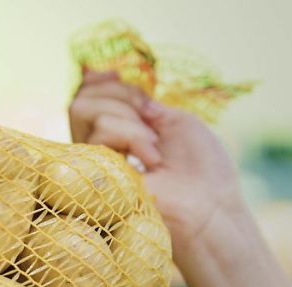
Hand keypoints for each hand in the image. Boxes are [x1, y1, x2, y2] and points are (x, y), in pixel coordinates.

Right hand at [70, 71, 246, 256]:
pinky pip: (98, 131)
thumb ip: (138, 100)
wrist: (209, 207)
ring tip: (155, 149)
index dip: (101, 80)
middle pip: (81, 98)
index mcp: (124, 131)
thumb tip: (96, 75)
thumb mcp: (175, 118)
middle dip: (119, 96)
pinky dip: (131, 136)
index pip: (91, 94)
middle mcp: (102, 146)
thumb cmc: (202, 168)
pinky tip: (151, 160)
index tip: (125, 82)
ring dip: (130, 122)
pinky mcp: (93, 173)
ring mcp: (95, 160)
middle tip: (149, 117)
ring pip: (84, 110)